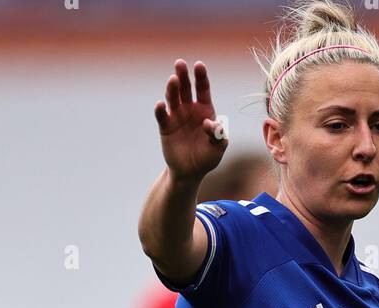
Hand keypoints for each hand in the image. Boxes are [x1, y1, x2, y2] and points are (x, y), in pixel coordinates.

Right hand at [154, 60, 227, 183]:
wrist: (189, 173)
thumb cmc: (207, 158)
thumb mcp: (218, 148)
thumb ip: (218, 135)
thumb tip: (210, 123)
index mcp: (204, 109)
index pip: (203, 88)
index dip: (201, 76)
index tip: (199, 65)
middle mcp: (189, 108)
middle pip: (186, 87)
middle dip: (183, 75)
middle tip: (180, 63)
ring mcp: (176, 116)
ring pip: (173, 97)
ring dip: (172, 88)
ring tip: (173, 80)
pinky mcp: (165, 126)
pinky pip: (162, 115)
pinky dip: (160, 109)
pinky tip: (160, 105)